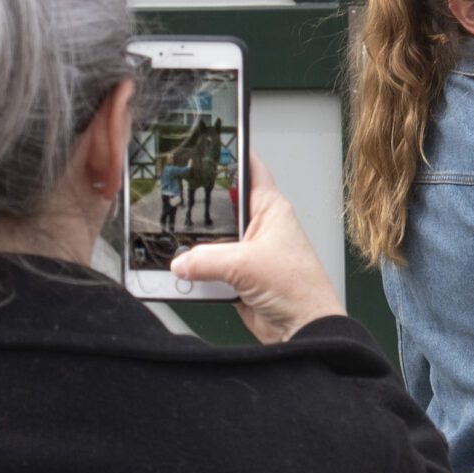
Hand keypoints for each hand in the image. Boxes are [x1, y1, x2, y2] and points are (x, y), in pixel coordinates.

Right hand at [170, 153, 345, 344]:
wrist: (303, 328)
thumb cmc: (297, 288)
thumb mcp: (246, 264)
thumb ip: (206, 259)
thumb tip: (180, 260)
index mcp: (270, 208)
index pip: (249, 169)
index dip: (230, 154)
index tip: (206, 144)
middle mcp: (259, 226)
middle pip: (220, 208)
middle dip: (198, 210)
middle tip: (171, 203)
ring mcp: (247, 252)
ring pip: (210, 241)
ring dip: (193, 248)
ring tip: (170, 246)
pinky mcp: (237, 277)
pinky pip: (208, 269)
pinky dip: (195, 273)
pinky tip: (180, 274)